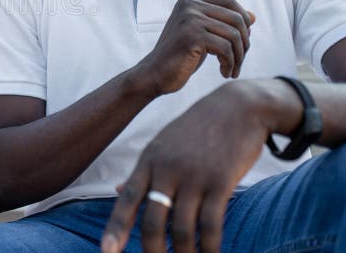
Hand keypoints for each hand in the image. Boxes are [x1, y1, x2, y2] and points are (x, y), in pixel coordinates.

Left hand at [101, 82, 268, 252]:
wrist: (239, 107)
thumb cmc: (198, 128)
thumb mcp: (164, 143)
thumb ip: (144, 171)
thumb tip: (118, 192)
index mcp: (150, 160)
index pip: (128, 199)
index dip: (116, 228)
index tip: (107, 252)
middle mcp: (167, 169)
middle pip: (152, 220)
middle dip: (152, 251)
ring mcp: (194, 176)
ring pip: (181, 229)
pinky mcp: (221, 183)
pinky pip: (212, 226)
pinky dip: (209, 248)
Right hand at [139, 0, 255, 95]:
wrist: (154, 74)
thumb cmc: (180, 56)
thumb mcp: (202, 36)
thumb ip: (222, 24)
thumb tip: (253, 16)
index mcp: (190, 1)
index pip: (230, 1)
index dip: (243, 19)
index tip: (242, 42)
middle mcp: (189, 6)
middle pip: (236, 18)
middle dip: (244, 43)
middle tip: (239, 61)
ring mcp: (189, 20)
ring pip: (234, 35)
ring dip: (239, 57)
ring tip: (232, 70)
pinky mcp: (191, 37)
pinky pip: (226, 48)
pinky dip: (230, 64)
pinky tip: (224, 73)